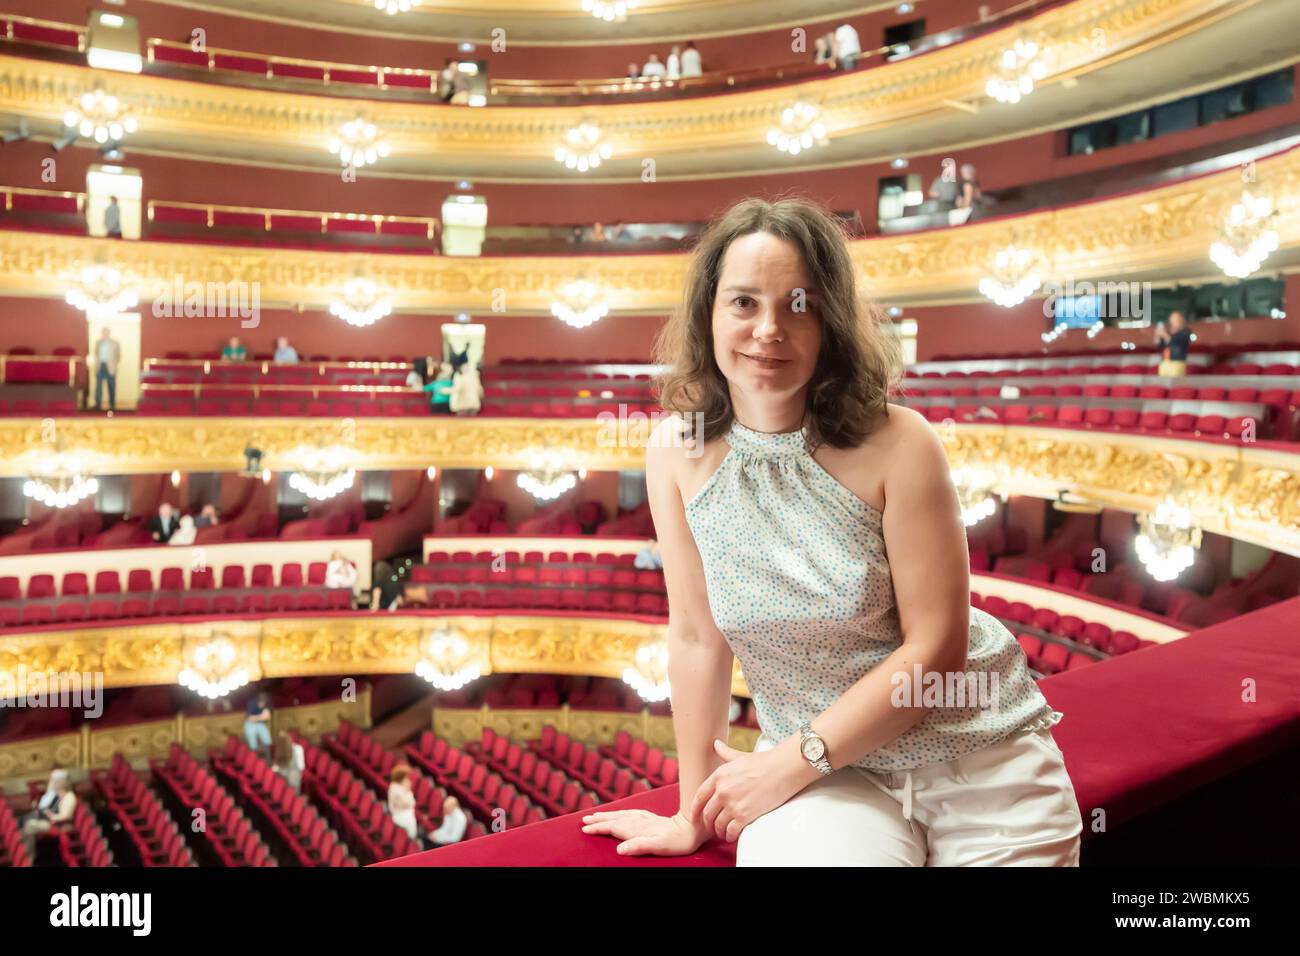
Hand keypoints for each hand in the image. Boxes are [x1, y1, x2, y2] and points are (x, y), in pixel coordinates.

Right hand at [580, 809, 709, 856]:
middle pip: (614, 819)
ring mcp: (645, 819)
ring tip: (596, 815)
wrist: (693, 828)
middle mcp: (639, 822)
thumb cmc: (677, 842)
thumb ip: (639, 846)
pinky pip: (631, 814)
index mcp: (637, 829)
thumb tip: (619, 849)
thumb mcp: (659, 846)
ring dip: (607, 815)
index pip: (612, 827)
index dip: (598, 828)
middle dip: (599, 820)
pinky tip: (621, 814)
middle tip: (583, 820)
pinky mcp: (652, 819)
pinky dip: (621, 813)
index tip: (584, 829)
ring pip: (621, 815)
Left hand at [688, 739, 807, 842]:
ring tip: (723, 833)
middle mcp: (722, 790)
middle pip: (707, 814)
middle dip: (708, 824)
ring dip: (719, 832)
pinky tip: (732, 836)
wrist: (782, 770)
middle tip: (712, 828)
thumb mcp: (740, 756)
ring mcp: (732, 803)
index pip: (699, 796)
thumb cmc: (763, 762)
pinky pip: (730, 831)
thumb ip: (725, 753)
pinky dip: (730, 836)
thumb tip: (715, 743)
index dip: (695, 810)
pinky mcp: (744, 815)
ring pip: (717, 825)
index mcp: (718, 775)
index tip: (696, 817)